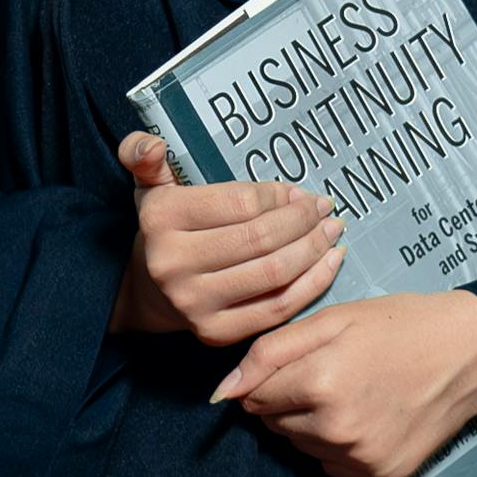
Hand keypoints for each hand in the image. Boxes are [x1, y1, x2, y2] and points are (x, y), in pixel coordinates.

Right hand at [118, 128, 338, 350]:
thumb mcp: (149, 187)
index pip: (241, 203)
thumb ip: (144, 157)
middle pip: (261, 238)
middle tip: (324, 209)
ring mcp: (194, 302)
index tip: (298, 192)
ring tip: (331, 231)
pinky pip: (278, 308)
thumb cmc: (167, 230)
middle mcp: (172, 263)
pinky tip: (330, 263)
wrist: (150, 292)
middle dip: (303, 221)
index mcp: (161, 218)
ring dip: (314, 249)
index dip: (279, 196)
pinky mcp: (215, 332)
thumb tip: (152, 145)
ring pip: (274, 273)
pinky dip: (313, 284)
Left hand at [212, 282, 476, 476]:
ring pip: (302, 448)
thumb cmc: (400, 324)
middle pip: (275, 425)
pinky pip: (333, 468)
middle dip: (289, 400)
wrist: (471, 349)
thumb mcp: (332, 320)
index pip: (253, 397)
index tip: (299, 361)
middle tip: (330, 371)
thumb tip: (222, 393)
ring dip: (312, 425)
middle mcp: (337, 431)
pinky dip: (338, 447)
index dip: (270, 377)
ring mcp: (361, 458)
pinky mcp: (382, 476)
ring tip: (351, 392)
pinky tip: (366, 417)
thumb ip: (269, 352)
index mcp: (319, 385)